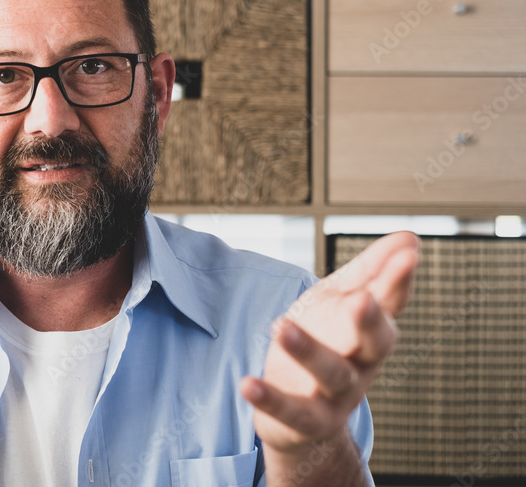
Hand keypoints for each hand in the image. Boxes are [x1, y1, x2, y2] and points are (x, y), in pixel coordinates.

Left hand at [241, 231, 418, 454]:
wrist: (306, 420)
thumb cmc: (329, 347)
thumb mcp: (342, 304)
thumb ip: (370, 272)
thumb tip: (410, 237)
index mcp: (372, 333)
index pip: (390, 304)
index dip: (399, 281)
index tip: (409, 254)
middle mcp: (362, 365)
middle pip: (374, 344)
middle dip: (370, 321)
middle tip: (361, 299)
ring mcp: (336, 396)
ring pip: (331, 374)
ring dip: (308, 351)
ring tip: (281, 326)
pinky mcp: (307, 420)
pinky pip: (291, 411)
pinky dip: (270, 399)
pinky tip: (248, 383)